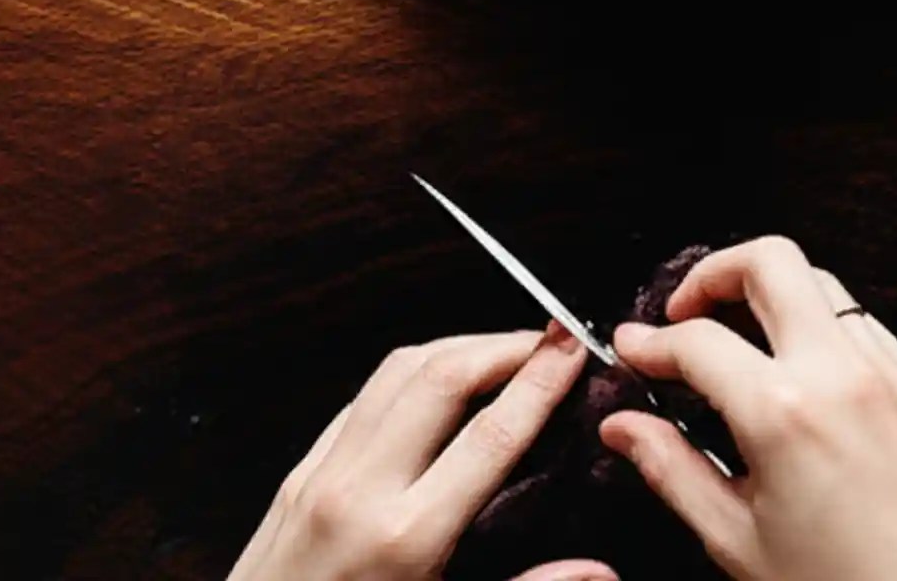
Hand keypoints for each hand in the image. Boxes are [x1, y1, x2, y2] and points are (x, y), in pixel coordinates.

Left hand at [228, 325, 615, 580]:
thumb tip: (598, 572)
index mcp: (407, 539)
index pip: (491, 434)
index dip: (540, 382)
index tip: (573, 348)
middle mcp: (360, 491)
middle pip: (440, 378)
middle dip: (502, 345)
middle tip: (550, 339)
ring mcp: (321, 474)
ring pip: (395, 372)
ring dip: (457, 347)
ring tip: (505, 349)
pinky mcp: (298, 472)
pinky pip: (361, 399)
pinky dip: (410, 373)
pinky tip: (440, 380)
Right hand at [599, 237, 896, 580]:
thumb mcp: (739, 541)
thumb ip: (672, 470)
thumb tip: (625, 429)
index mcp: (785, 414)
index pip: (696, 340)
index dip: (650, 340)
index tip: (634, 348)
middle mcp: (843, 374)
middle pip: (769, 260)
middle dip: (712, 272)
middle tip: (686, 312)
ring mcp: (892, 372)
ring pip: (820, 282)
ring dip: (769, 295)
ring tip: (739, 343)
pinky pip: (861, 323)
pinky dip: (819, 326)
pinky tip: (798, 374)